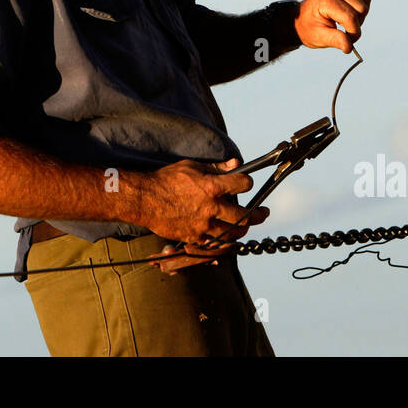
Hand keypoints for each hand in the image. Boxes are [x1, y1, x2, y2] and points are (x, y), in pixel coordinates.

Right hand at [137, 157, 269, 272]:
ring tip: (246, 226)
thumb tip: (235, 164)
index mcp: (211, 187)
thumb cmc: (166, 180)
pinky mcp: (194, 237)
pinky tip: (225, 235)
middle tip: (263, 213)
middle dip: (258, 214)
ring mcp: (202, 225)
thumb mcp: (191, 166)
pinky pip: (214, 242)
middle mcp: (210, 208)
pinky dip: (222, 239)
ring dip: (242, 229)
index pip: (242, 184)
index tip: (246, 183)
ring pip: (232, 233)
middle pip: (244, 216)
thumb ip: (216, 168)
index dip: (247, 182)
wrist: (144, 200)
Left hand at [294, 0, 370, 52]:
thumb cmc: (309, 28)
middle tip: (345, 28)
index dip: (353, 34)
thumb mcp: (319, 37)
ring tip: (347, 18)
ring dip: (361, 13)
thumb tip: (349, 47)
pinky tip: (352, 8)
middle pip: (362, 8)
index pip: (351, 17)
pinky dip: (364, 0)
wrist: (301, 17)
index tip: (348, 41)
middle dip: (357, 23)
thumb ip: (335, 40)